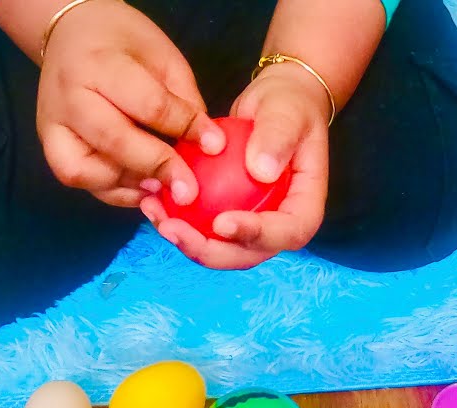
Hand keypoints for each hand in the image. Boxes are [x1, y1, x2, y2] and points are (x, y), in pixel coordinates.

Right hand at [37, 0, 225, 207]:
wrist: (71, 35)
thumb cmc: (123, 44)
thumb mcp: (162, 57)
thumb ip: (182, 101)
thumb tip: (205, 146)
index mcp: (99, 64)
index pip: (148, 105)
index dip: (185, 128)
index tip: (215, 146)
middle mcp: (69, 98)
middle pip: (115, 142)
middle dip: (157, 167)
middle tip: (188, 190)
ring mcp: (53, 127)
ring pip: (89, 172)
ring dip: (131, 186)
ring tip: (164, 188)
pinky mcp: (50, 147)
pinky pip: (81, 181)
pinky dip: (115, 192)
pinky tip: (143, 190)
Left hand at [140, 61, 330, 269]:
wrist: (276, 105)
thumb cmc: (289, 106)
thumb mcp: (287, 112)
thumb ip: (277, 137)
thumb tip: (261, 171)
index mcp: (304, 204)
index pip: (289, 232)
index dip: (257, 235)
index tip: (222, 222)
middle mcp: (280, 222)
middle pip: (249, 253)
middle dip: (210, 251)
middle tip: (173, 229)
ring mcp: (254, 221)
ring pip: (222, 248)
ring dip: (187, 241)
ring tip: (156, 217)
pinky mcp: (230, 214)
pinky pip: (204, 228)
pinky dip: (179, 221)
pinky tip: (151, 203)